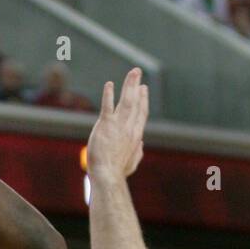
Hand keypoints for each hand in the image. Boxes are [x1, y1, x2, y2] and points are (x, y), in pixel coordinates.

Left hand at [86, 67, 147, 183]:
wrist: (108, 176)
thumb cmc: (118, 173)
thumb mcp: (131, 164)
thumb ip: (137, 153)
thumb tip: (141, 144)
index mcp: (135, 136)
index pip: (141, 113)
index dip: (143, 100)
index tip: (143, 89)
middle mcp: (129, 128)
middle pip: (136, 103)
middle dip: (137, 86)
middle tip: (137, 72)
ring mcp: (118, 126)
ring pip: (127, 100)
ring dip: (129, 84)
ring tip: (132, 72)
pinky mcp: (106, 125)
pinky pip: (108, 106)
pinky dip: (109, 95)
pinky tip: (110, 84)